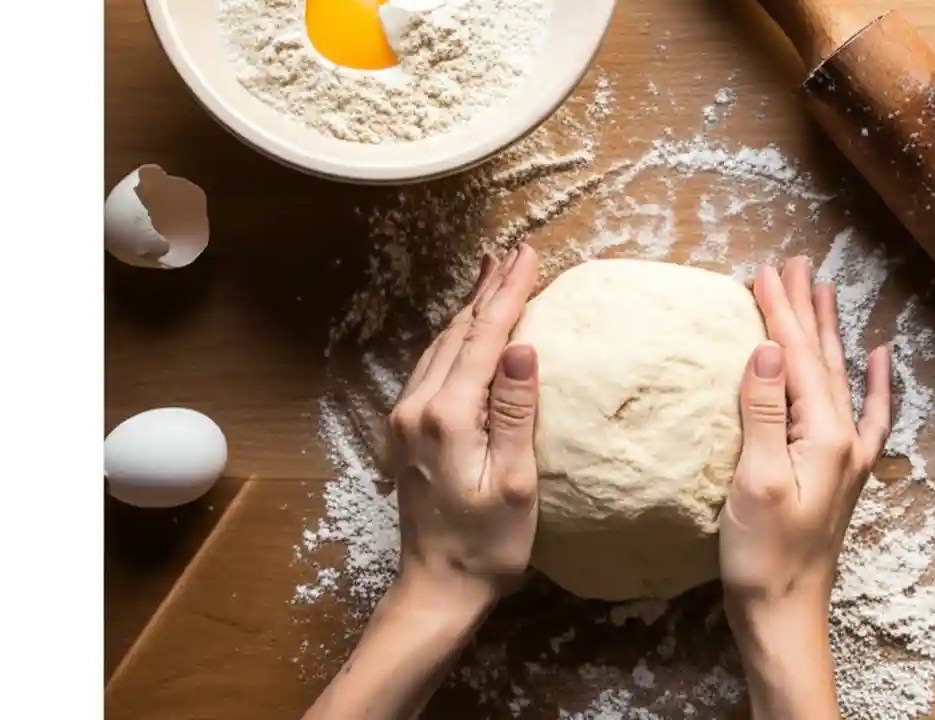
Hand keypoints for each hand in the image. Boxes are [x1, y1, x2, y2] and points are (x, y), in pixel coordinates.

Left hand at [387, 244, 542, 600]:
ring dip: (469, 308)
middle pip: (458, 332)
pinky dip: (455, 337)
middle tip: (515, 251)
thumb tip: (522, 347)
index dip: (509, 292)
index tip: (529, 254)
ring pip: (441, 345)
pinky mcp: (405, 430)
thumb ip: (516, 411)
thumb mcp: (515, 482)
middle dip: (488, 289)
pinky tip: (467, 330)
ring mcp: (405, 418)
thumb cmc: (487, 546)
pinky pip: (432, 366)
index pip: (485, 338)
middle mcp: (417, 407)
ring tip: (491, 274)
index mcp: (447, 416)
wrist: (436, 588)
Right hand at [720, 256, 891, 719]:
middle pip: (822, 359)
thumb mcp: (755, 482)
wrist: (784, 614)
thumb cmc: (763, 556)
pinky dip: (871, 382)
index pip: (797, 358)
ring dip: (828, 332)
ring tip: (823, 290)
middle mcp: (843, 439)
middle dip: (805, 309)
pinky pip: (863, 413)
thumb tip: (766, 350)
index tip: (761, 272)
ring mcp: (846, 457)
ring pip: (838, 376)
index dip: (778, 313)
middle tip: (793, 263)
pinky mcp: (839, 474)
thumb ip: (763, 412)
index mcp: (823, 436)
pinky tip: (878, 358)